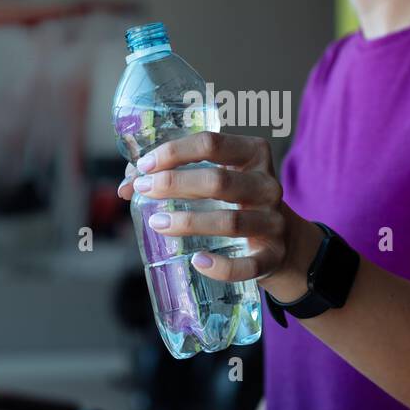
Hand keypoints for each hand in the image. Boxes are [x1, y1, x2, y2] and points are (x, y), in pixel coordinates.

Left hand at [115, 131, 315, 287]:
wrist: (283, 242)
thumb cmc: (236, 202)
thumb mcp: (216, 179)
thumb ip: (174, 175)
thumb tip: (127, 186)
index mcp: (253, 154)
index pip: (211, 142)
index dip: (174, 152)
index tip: (145, 166)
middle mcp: (267, 185)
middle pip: (219, 180)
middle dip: (175, 184)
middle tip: (144, 190)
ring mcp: (274, 222)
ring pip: (231, 221)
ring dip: (189, 222)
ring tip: (158, 223)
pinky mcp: (273, 256)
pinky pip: (248, 265)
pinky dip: (221, 266)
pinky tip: (197, 260)